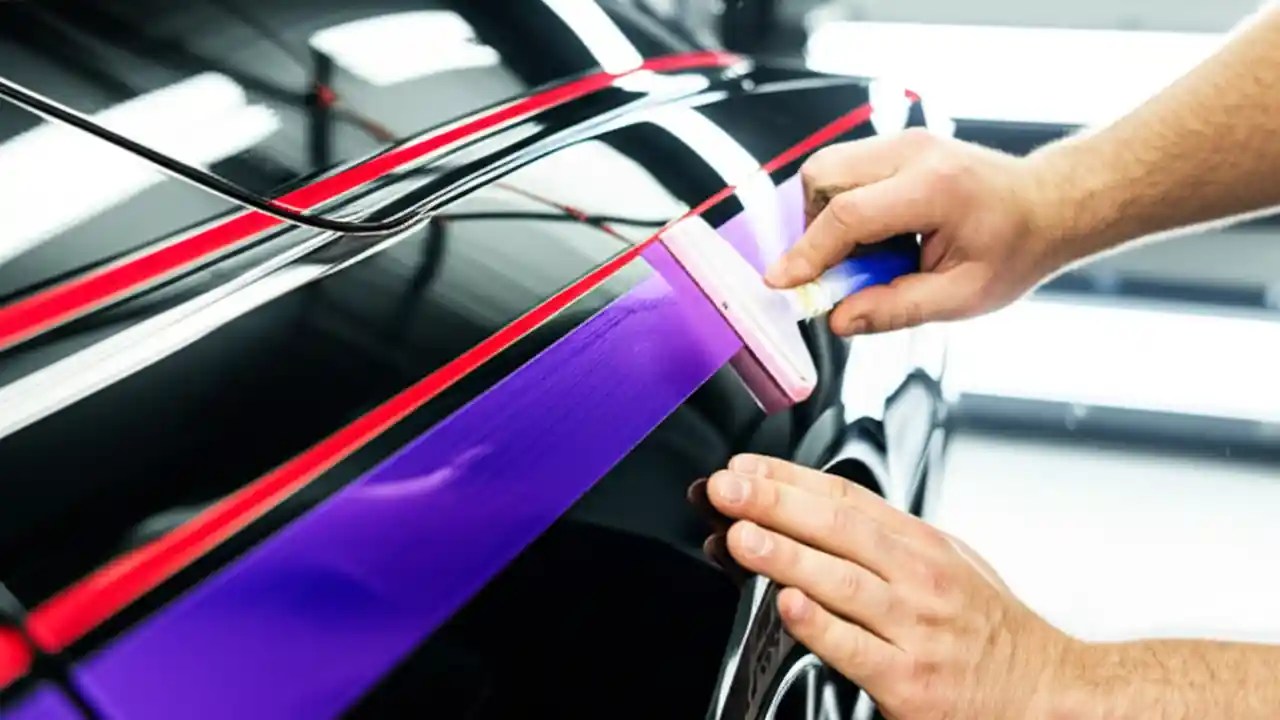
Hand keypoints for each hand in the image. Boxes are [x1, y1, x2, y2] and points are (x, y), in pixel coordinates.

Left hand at [691, 455, 1081, 718]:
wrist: (1047, 696)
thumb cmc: (990, 632)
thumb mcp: (949, 564)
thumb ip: (884, 541)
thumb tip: (809, 515)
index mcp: (922, 545)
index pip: (846, 499)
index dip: (789, 478)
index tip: (744, 466)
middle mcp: (919, 580)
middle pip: (839, 530)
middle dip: (775, 503)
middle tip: (727, 488)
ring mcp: (915, 630)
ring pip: (844, 583)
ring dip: (787, 556)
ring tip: (742, 536)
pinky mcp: (910, 682)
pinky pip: (857, 650)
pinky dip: (821, 626)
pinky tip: (791, 606)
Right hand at [767, 129, 1069, 335]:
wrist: (1047, 205)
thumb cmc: (1013, 249)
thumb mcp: (963, 297)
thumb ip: (896, 308)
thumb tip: (839, 319)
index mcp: (934, 188)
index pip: (848, 216)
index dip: (807, 253)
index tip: (781, 283)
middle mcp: (913, 153)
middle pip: (822, 176)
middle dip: (812, 228)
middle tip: (838, 269)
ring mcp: (904, 142)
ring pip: (827, 170)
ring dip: (827, 217)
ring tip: (868, 254)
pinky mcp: (898, 145)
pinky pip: (845, 171)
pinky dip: (844, 207)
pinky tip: (879, 237)